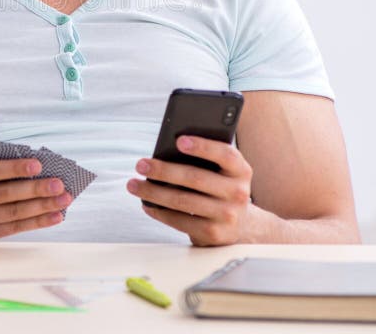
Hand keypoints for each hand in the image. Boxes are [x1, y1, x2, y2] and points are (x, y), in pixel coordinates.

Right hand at [0, 158, 71, 244]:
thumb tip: (30, 166)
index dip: (14, 168)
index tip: (38, 165)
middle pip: (5, 194)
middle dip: (36, 189)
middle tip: (59, 184)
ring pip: (13, 213)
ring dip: (42, 206)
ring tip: (64, 199)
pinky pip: (13, 228)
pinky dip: (36, 221)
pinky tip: (54, 216)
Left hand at [126, 135, 252, 245]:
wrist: (241, 225)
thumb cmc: (221, 188)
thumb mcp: (223, 171)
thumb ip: (206, 159)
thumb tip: (167, 151)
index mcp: (241, 170)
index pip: (224, 154)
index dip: (202, 146)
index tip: (179, 140)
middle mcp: (239, 193)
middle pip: (195, 178)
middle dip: (164, 170)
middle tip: (141, 164)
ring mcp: (228, 216)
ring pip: (183, 200)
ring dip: (153, 192)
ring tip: (134, 184)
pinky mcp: (214, 234)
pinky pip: (180, 221)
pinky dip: (160, 212)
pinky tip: (146, 203)